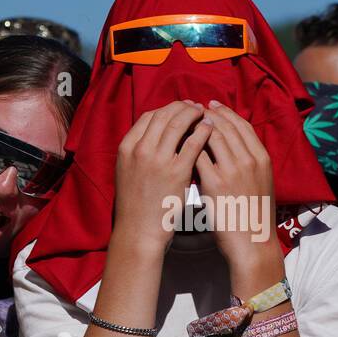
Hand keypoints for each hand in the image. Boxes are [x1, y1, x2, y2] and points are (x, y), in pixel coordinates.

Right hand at [114, 100, 212, 252]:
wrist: (139, 230)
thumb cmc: (136, 204)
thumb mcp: (129, 171)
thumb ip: (139, 151)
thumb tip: (156, 135)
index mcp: (127, 147)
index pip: (148, 116)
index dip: (166, 108)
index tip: (179, 108)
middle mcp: (141, 149)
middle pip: (163, 115)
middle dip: (182, 107)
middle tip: (196, 106)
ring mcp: (158, 160)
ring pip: (178, 124)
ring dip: (193, 114)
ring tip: (205, 114)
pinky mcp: (176, 172)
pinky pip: (193, 143)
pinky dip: (203, 132)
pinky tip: (210, 129)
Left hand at [194, 101, 277, 267]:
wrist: (253, 244)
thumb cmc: (254, 217)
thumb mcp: (259, 184)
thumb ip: (249, 164)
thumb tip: (232, 149)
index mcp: (262, 158)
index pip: (242, 125)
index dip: (225, 113)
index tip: (212, 105)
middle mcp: (249, 160)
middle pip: (225, 126)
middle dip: (206, 114)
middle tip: (191, 108)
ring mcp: (233, 170)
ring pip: (211, 136)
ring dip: (194, 126)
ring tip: (181, 122)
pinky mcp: (216, 183)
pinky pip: (198, 156)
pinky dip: (187, 147)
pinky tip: (177, 144)